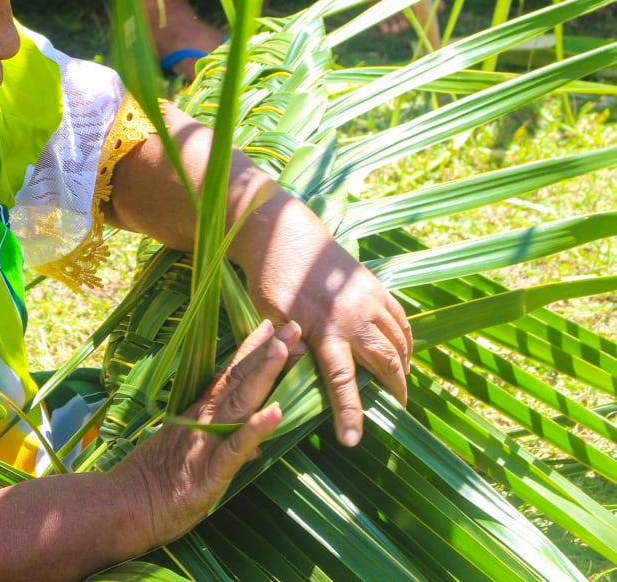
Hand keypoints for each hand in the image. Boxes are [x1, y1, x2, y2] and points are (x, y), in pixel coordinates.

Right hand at [112, 319, 300, 549]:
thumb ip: (224, 446)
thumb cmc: (158, 483)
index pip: (229, 376)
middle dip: (266, 352)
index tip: (268, 326)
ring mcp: (208, 441)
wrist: (128, 506)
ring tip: (283, 351)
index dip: (250, 350)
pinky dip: (255, 429)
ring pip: (241, 403)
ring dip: (262, 375)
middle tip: (291, 326)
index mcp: (200, 414)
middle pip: (239, 380)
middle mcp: (205, 420)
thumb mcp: (193, 457)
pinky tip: (275, 413)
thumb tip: (255, 446)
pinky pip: (236, 446)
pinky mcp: (211, 470)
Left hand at [231, 192, 411, 447]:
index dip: (349, 413)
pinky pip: (399, 319)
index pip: (341, 381)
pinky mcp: (375, 286)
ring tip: (401, 385)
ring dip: (404, 365)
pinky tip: (403, 351)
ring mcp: (368, 299)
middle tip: (398, 411)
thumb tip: (301, 373)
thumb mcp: (270, 318)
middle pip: (385, 362)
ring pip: (398, 341)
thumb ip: (287, 347)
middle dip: (395, 390)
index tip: (354, 440)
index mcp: (323, 329)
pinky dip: (405, 339)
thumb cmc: (271, 280)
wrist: (285, 235)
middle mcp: (353, 317)